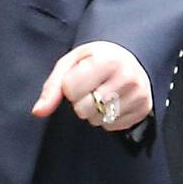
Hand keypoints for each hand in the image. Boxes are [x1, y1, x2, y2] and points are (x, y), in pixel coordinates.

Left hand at [31, 41, 152, 130]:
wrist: (130, 57)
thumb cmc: (96, 59)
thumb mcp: (71, 63)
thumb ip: (53, 87)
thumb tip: (38, 111)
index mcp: (107, 59)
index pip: (70, 90)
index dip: (69, 86)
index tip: (79, 76)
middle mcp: (127, 77)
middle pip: (83, 109)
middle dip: (81, 100)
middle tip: (91, 87)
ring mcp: (138, 94)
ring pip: (97, 120)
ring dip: (93, 111)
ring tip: (102, 93)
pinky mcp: (144, 109)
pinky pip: (112, 126)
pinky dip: (107, 118)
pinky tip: (113, 101)